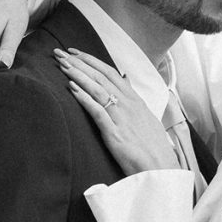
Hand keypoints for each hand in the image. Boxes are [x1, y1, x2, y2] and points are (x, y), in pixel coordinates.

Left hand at [55, 49, 179, 174]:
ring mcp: (122, 118)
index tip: (75, 53)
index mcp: (135, 100)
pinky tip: (71, 88)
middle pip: (100, 76)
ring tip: (61, 65)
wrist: (162, 169)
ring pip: (97, 89)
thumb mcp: (146, 117)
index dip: (91, 61)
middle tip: (60, 53)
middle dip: (78, 63)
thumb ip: (134, 99)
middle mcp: (128, 105)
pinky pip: (97, 111)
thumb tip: (125, 81)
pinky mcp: (115, 134)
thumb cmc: (154, 148)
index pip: (110, 73)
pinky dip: (84, 98)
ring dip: (78, 75)